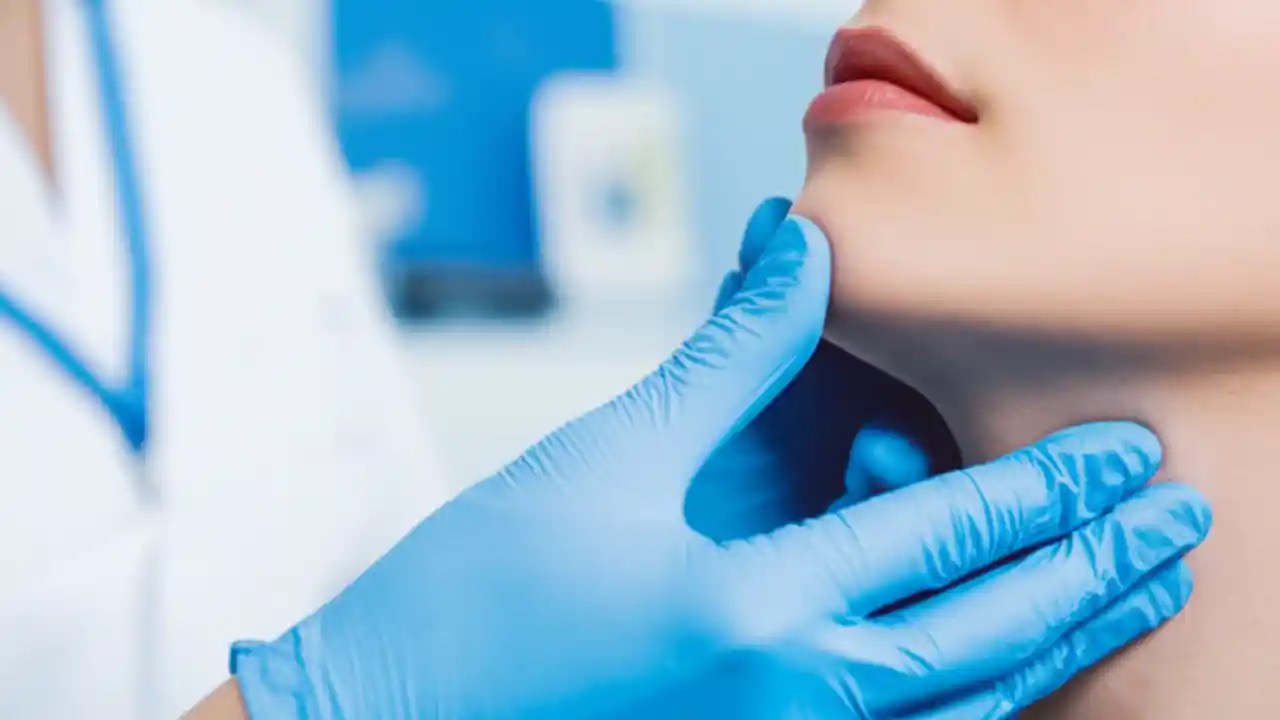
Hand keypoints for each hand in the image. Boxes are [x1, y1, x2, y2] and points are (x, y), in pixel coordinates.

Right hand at [229, 215, 1210, 718]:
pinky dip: (983, 697)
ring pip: (970, 704)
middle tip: (1180, 523)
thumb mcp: (609, 455)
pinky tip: (1012, 667)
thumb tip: (795, 252)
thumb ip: (729, 356)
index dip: (1056, 490)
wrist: (393, 716)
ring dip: (1064, 642)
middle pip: (995, 636)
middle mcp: (793, 698)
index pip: (952, 539)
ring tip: (1136, 593)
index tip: (1131, 453)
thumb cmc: (481, 597)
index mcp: (758, 611)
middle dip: (1100, 573)